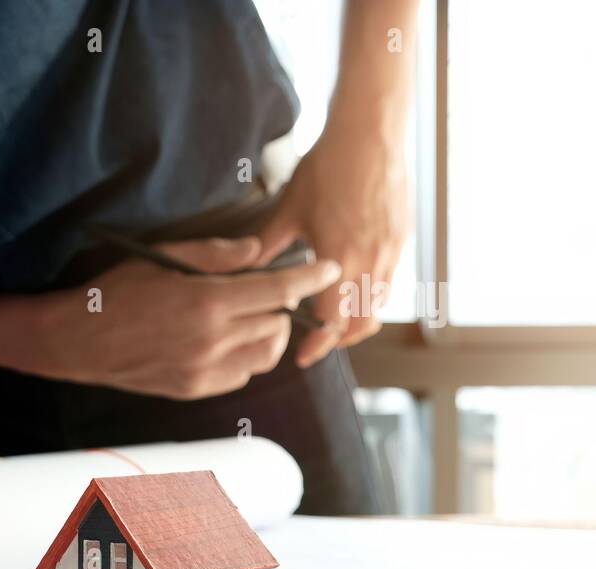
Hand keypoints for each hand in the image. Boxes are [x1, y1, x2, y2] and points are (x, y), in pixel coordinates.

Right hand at [15, 236, 341, 399]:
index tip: (328, 269)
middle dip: (283, 304)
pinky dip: (245, 357)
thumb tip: (257, 251)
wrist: (77, 342)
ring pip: (266, 355)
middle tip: (268, 290)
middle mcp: (211, 341)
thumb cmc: (115, 294)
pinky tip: (225, 341)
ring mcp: (203, 370)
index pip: (277, 289)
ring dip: (268, 333)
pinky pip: (241, 375)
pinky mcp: (193, 389)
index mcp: (206, 302)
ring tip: (250, 317)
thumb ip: (215, 255)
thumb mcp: (162, 259)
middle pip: (278, 322)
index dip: (308, 278)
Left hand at [256, 121, 410, 366]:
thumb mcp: (289, 209)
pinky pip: (390, 282)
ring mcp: (392, 251)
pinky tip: (352, 288)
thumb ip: (268, 246)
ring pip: (379, 306)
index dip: (318, 344)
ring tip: (333, 320)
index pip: (333, 322)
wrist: (371, 132)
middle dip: (338, 339)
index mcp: (339, 259)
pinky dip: (372, 296)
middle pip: (361, 324)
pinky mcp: (403, 239)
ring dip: (357, 319)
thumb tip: (246, 272)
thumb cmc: (327, 167)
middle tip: (316, 341)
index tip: (302, 355)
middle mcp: (371, 261)